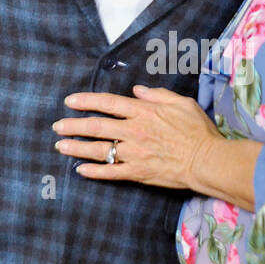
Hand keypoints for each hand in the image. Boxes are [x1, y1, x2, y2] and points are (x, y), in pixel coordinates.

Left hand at [52, 85, 219, 190]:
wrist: (206, 160)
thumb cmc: (198, 130)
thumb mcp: (181, 102)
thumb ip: (156, 95)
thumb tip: (137, 90)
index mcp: (143, 112)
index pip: (107, 103)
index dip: (86, 101)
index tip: (70, 101)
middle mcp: (134, 131)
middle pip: (96, 126)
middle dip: (73, 126)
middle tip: (57, 127)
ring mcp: (134, 153)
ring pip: (98, 150)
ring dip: (77, 148)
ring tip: (60, 146)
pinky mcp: (137, 172)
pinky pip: (110, 172)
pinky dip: (94, 172)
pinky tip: (80, 170)